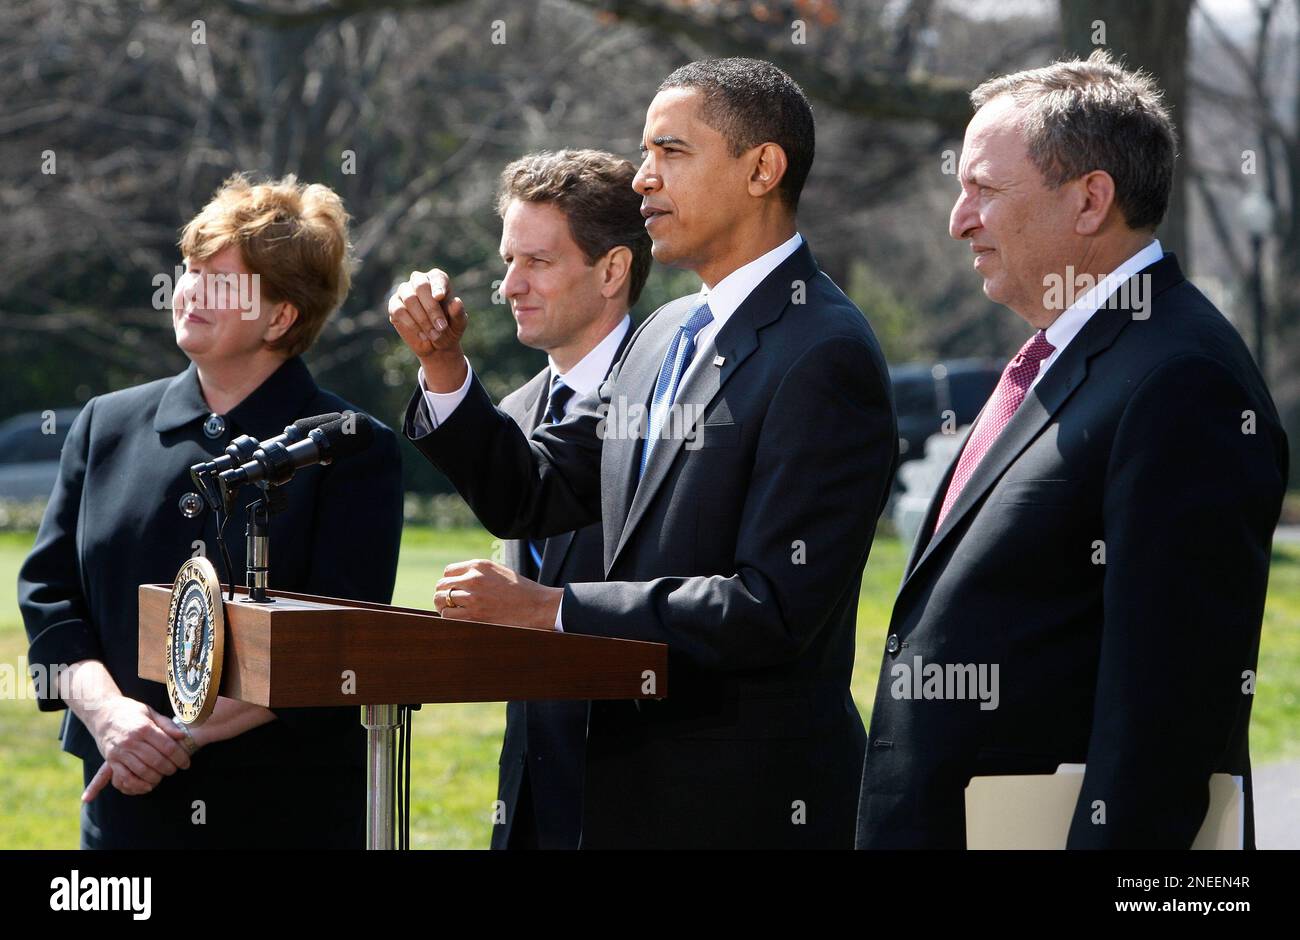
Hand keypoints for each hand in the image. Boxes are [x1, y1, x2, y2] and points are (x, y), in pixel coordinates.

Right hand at [82, 697, 190, 800]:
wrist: (102, 712)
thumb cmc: (130, 712)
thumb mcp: (150, 712)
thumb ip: (167, 725)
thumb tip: (182, 737)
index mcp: (144, 727)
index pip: (167, 746)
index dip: (180, 757)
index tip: (186, 764)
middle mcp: (131, 740)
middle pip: (156, 760)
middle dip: (170, 768)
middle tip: (175, 770)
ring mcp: (120, 752)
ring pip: (142, 771)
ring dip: (156, 777)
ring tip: (163, 776)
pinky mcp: (111, 760)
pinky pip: (125, 777)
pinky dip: (138, 784)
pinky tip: (148, 786)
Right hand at [388, 268, 469, 389]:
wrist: (435, 345)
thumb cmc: (448, 329)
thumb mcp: (458, 324)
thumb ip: (458, 313)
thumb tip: (457, 302)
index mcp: (437, 281)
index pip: (436, 276)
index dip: (437, 285)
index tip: (440, 297)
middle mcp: (419, 282)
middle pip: (420, 285)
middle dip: (431, 307)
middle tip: (441, 326)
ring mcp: (404, 292)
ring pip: (409, 298)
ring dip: (423, 319)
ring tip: (434, 335)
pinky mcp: (394, 305)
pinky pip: (398, 310)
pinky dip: (411, 324)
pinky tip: (423, 335)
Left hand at [433, 559, 562, 630]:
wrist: (538, 605)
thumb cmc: (521, 589)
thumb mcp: (498, 571)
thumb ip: (478, 572)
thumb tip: (457, 581)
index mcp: (480, 565)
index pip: (448, 571)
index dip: (449, 582)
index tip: (454, 590)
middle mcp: (473, 579)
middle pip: (441, 585)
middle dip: (442, 594)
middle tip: (448, 602)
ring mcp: (473, 597)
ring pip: (441, 600)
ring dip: (443, 606)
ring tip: (450, 611)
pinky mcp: (475, 616)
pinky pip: (448, 616)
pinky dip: (449, 617)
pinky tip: (458, 618)